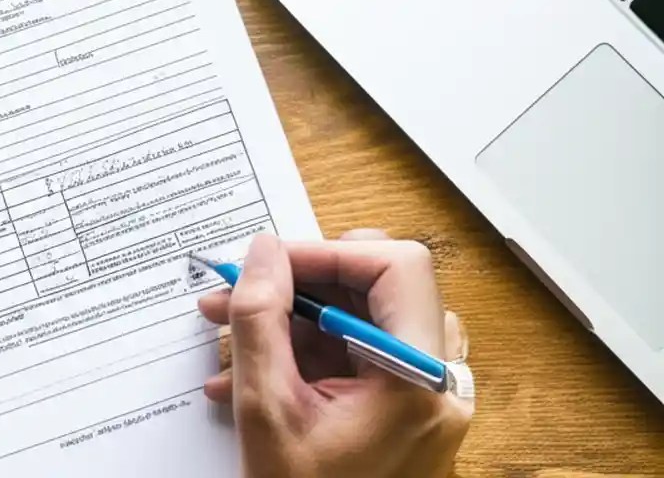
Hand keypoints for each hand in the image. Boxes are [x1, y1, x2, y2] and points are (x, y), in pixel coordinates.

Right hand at [198, 231, 472, 477]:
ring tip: (231, 339)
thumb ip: (261, 320)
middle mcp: (438, 387)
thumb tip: (264, 252)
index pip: (396, 266)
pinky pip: (360, 359)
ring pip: (364, 322)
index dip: (328, 252)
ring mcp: (426, 403)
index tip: (270, 262)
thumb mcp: (266, 409)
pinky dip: (306, 357)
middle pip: (379, 289)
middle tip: (242, 292)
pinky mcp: (405, 416)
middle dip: (300, 284)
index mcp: (418, 382)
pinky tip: (249, 377)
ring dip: (293, 323)